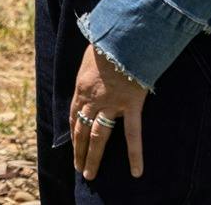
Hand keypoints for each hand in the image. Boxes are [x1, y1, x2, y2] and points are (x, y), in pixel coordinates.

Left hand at [70, 44, 147, 181]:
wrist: (122, 35)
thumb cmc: (108, 40)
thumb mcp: (92, 54)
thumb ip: (92, 66)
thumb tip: (95, 65)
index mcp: (82, 87)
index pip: (74, 115)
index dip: (74, 131)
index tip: (75, 143)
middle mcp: (92, 99)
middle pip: (82, 130)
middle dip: (79, 150)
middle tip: (78, 168)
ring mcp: (111, 104)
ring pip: (99, 136)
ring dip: (92, 156)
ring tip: (89, 174)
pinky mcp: (130, 105)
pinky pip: (133, 134)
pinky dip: (135, 154)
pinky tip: (136, 171)